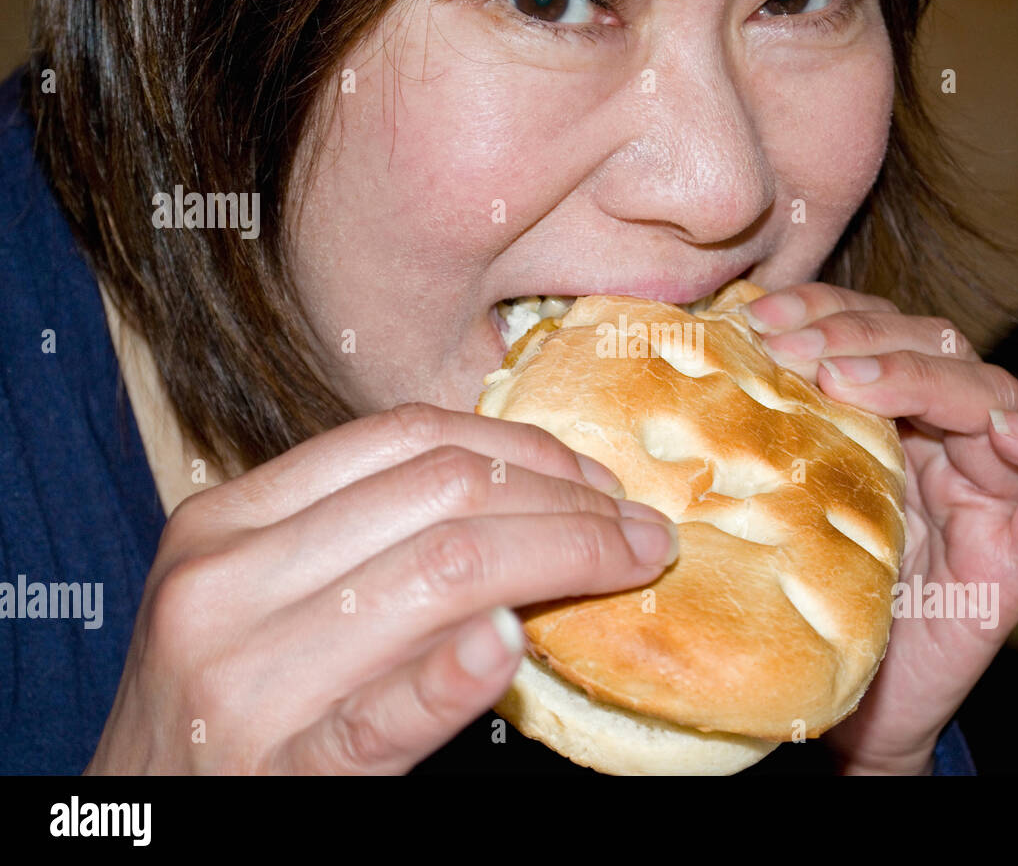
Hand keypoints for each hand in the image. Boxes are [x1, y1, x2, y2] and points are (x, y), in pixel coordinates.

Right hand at [85, 403, 676, 773]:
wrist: (133, 824)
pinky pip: (384, 712)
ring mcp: (244, 679)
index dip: (521, 445)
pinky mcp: (279, 771)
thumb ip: (359, 540)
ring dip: (564, 558)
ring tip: (630, 566)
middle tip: (638, 525)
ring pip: (441, 572)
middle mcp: (225, 582)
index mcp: (226, 521)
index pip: (403, 439)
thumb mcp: (257, 595)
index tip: (592, 475)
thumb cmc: (219, 704)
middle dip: (567, 499)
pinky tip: (512, 646)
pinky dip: (456, 673)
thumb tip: (522, 495)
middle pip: (440, 495)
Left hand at [742, 283, 1017, 774]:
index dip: (824, 309)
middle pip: (934, 346)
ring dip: (923, 375)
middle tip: (797, 353)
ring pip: (993, 393)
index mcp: (889, 415)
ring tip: (850, 382)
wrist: (855, 701)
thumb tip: (711, 352)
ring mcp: (991, 487)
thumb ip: (774, 429)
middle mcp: (945, 438)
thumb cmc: (817, 594)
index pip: (876, 328)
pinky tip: (1006, 433)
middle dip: (859, 335)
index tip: (759, 319)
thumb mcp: (782, 493)